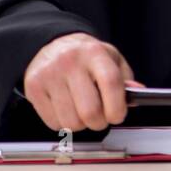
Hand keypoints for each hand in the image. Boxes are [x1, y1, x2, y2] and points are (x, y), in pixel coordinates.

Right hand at [22, 32, 144, 132]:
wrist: (54, 45)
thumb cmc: (86, 56)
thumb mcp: (111, 58)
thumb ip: (125, 78)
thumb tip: (137, 94)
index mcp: (94, 53)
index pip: (110, 82)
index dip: (117, 106)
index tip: (118, 116)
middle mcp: (70, 62)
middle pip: (90, 110)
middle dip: (100, 122)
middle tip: (102, 118)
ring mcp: (49, 75)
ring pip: (71, 121)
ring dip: (82, 125)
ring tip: (83, 112)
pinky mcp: (34, 88)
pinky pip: (53, 123)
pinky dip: (64, 124)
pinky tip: (67, 110)